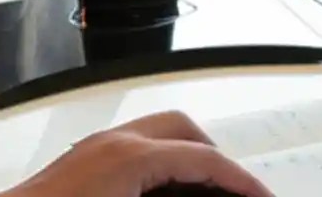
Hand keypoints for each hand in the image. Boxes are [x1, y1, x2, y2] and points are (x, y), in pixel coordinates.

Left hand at [0, 110, 272, 196]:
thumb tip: (209, 196)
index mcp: (130, 159)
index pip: (205, 160)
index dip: (241, 182)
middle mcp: (113, 144)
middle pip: (184, 132)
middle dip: (215, 161)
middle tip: (234, 191)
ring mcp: (94, 149)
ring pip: (158, 134)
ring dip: (185, 158)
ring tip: (202, 191)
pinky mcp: (80, 162)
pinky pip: (135, 147)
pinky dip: (160, 163)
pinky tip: (161, 192)